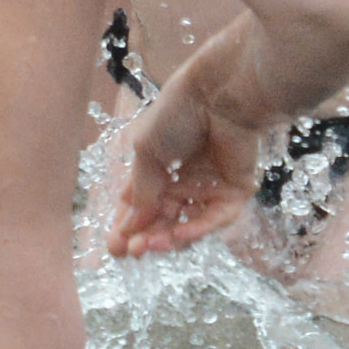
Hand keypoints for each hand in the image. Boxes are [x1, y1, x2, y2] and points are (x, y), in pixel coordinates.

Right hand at [105, 74, 262, 257]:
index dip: (127, 224)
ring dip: (168, 237)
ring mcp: (209, 187)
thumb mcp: (147, 151)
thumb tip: (134, 224)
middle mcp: (184, 178)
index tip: (113, 245)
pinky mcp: (235, 191)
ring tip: (149, 246)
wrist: (219, 96)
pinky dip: (195, 228)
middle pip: (163, 218)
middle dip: (145, 236)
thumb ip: (143, 190)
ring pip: (188, 223)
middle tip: (129, 252)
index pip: (141, 203)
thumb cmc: (177, 114)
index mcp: (160, 164)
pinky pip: (214, 217)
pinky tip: (176, 235)